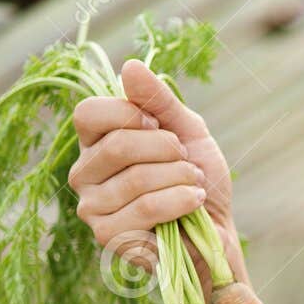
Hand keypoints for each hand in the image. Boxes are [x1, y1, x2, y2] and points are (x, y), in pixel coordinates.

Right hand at [68, 59, 245, 283]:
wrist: (218, 231)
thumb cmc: (199, 180)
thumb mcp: (188, 131)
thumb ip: (160, 101)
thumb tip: (130, 66)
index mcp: (95, 143)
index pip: (88, 114)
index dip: (130, 113)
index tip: (162, 126)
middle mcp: (84, 174)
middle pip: (117, 145)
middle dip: (168, 149)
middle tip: (188, 162)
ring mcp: (92, 208)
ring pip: (136, 178)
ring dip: (181, 178)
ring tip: (195, 184)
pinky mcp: (109, 237)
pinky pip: (145, 209)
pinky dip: (179, 201)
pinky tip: (193, 204)